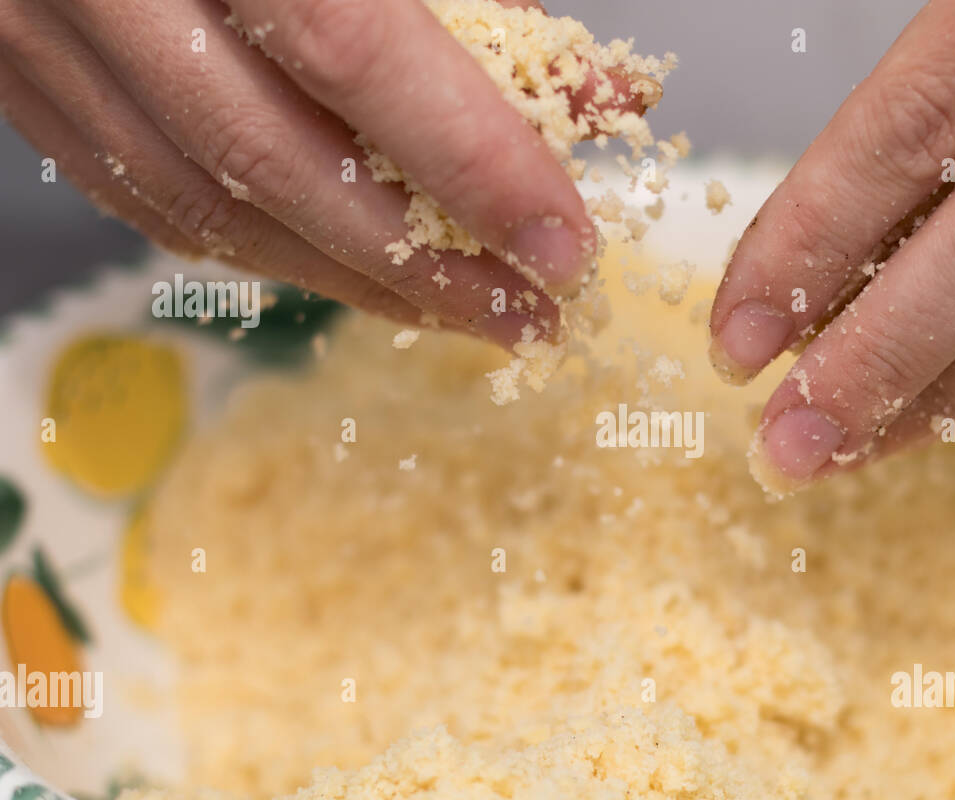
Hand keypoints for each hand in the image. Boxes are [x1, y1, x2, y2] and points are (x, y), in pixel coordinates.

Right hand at [0, 0, 644, 349]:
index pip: (351, 50)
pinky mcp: (21, 79)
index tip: (561, 246)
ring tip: (460, 311)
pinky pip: (147, 198)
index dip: (468, 162)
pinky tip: (348, 271)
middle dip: (421, 266)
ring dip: (351, 281)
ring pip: (206, 206)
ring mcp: (35, 32)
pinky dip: (264, 248)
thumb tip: (599, 97)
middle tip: (527, 314)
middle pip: (274, 161)